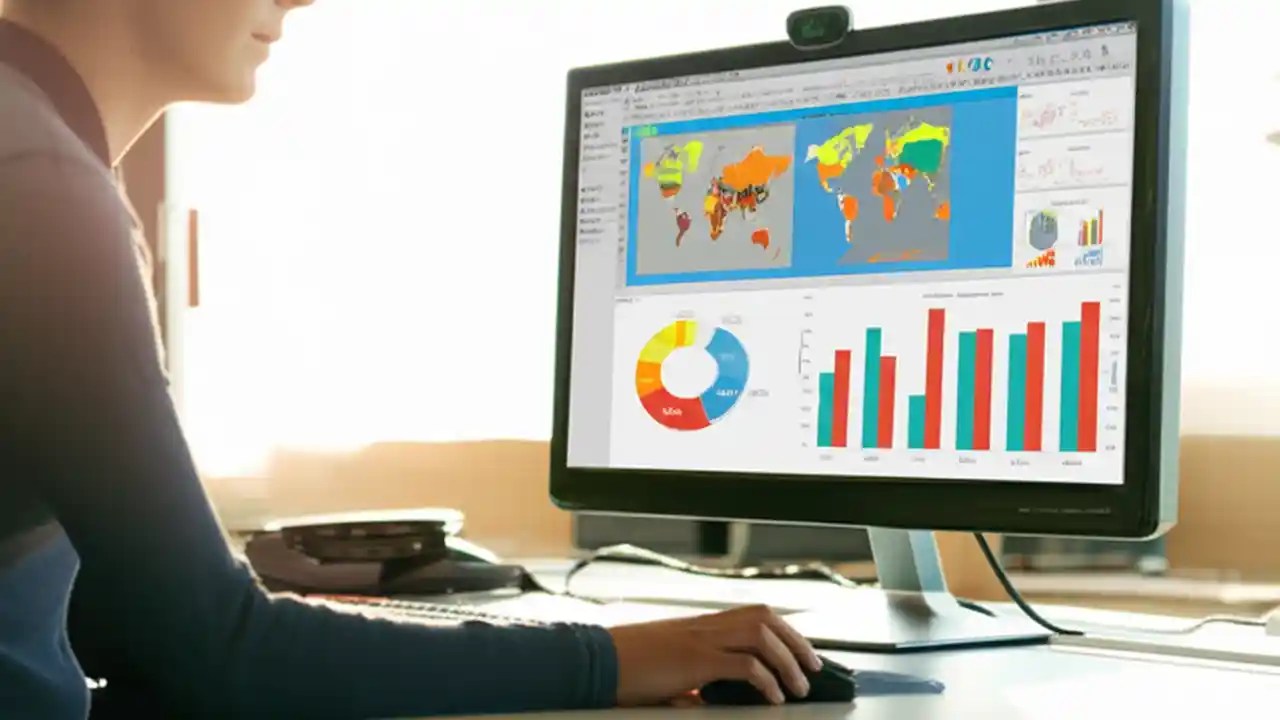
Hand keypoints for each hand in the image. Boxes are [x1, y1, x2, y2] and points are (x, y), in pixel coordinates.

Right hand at [607, 604, 821, 706]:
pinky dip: (765, 680)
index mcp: (700, 625)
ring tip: (799, 685)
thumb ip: (693, 682)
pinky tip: (772, 697)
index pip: (753, 614)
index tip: (799, 651)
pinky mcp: (695, 659)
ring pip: (761, 635)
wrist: (596, 661)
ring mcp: (701, 638)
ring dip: (787, 659)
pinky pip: (744, 665)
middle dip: (795, 641)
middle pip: (765, 618)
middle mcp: (705, 625)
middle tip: (812, 667)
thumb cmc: (625, 666)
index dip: (783, 631)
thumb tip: (709, 701)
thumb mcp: (667, 671)